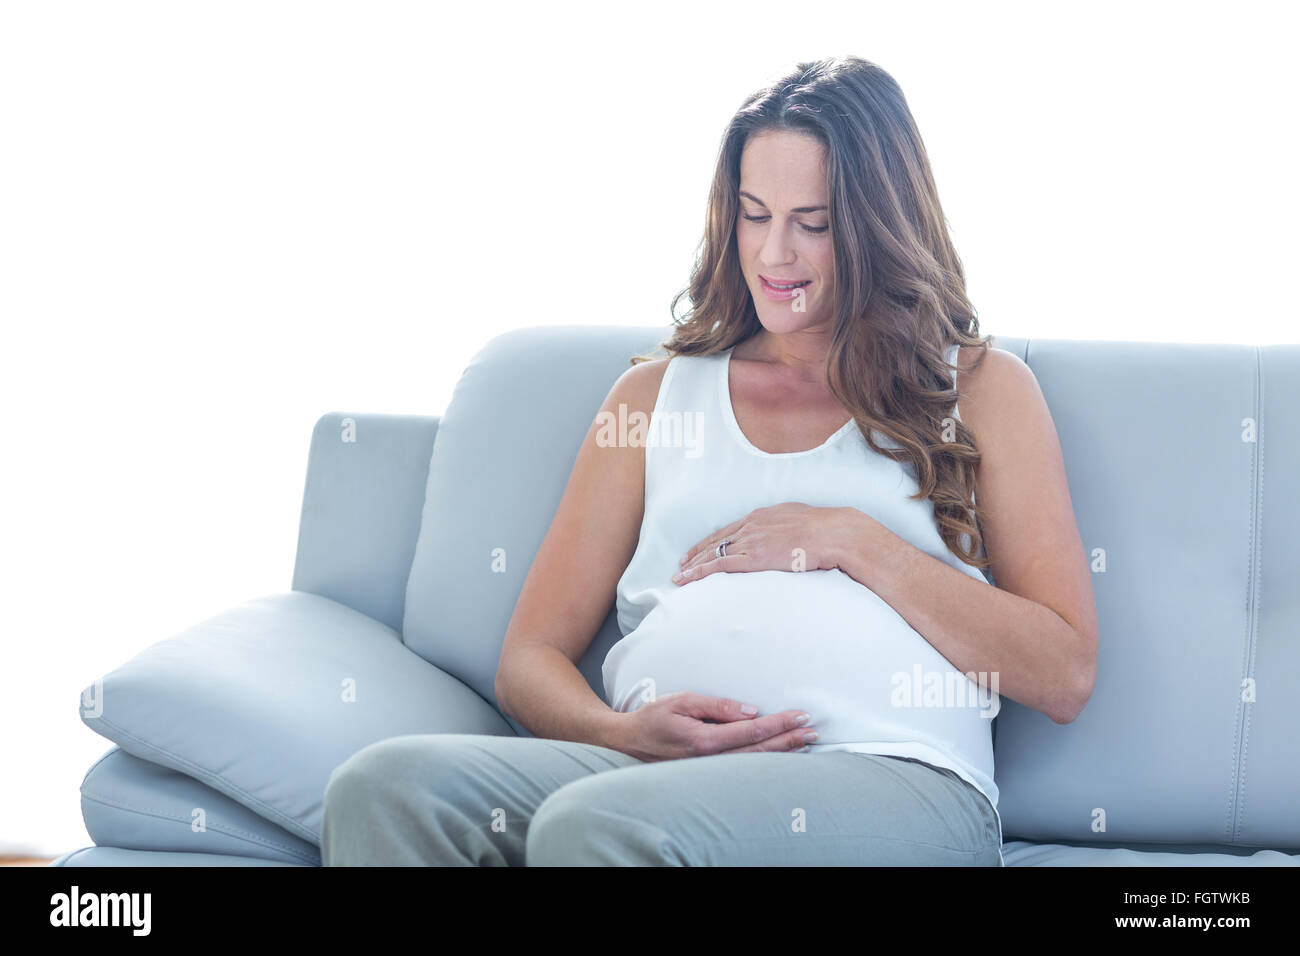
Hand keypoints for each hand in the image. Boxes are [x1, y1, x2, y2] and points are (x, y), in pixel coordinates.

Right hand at [609, 692, 816, 761]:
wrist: (628, 741)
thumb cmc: (654, 717)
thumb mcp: (682, 701)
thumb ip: (718, 706)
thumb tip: (751, 710)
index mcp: (705, 740)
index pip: (752, 731)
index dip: (779, 723)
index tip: (800, 716)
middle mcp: (710, 760)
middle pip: (759, 750)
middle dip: (788, 740)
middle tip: (813, 731)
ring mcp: (709, 770)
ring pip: (754, 763)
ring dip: (781, 752)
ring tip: (805, 743)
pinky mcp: (708, 773)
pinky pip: (743, 767)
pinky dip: (765, 761)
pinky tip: (779, 755)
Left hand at [672, 503, 843, 583]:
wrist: (834, 533)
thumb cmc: (823, 529)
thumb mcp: (797, 518)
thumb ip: (783, 525)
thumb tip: (783, 533)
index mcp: (760, 516)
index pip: (727, 531)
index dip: (709, 542)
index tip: (696, 551)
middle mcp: (751, 526)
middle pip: (715, 541)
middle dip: (695, 554)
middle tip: (681, 565)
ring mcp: (752, 541)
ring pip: (713, 554)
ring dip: (694, 567)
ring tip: (680, 577)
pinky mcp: (756, 557)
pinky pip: (721, 565)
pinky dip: (702, 572)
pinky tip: (691, 579)